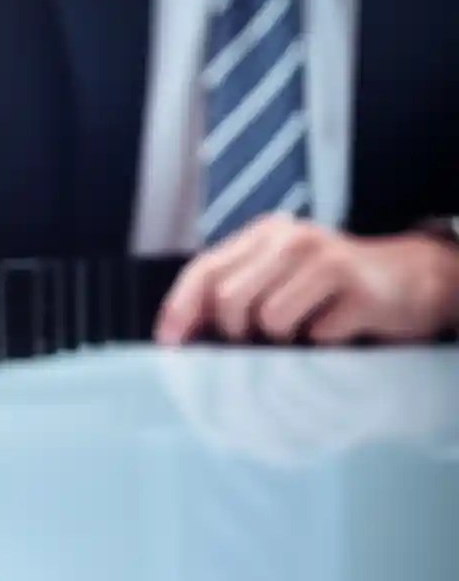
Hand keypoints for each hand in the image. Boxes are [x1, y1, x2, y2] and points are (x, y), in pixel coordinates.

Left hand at [155, 213, 458, 345]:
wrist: (410, 279)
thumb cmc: (330, 287)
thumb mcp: (277, 276)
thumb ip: (232, 292)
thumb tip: (181, 333)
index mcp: (265, 234)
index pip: (205, 269)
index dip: (180, 308)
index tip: (169, 342)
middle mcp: (292, 239)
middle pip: (230, 300)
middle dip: (236, 333)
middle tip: (262, 339)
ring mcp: (327, 262)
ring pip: (269, 320)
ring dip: (282, 341)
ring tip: (305, 329)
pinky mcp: (359, 292)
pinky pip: (313, 337)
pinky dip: (319, 346)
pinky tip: (337, 331)